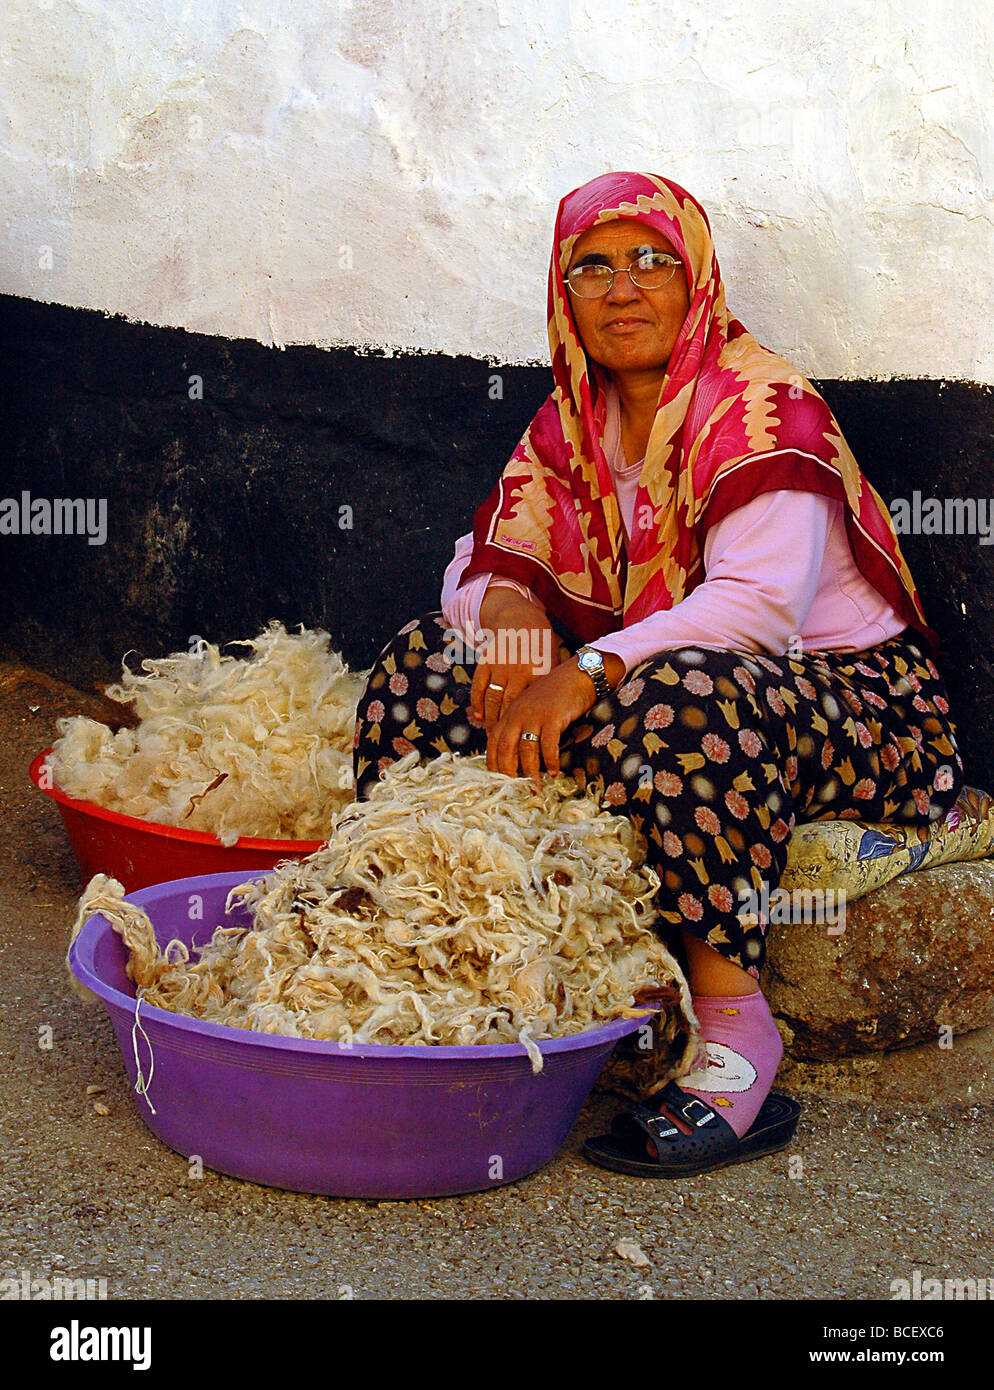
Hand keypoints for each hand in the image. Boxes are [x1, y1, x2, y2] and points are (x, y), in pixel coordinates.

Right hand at [469, 590, 568, 735]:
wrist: (522, 621)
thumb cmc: (542, 650)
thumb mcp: (550, 668)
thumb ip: (546, 691)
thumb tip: (553, 721)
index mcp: (537, 674)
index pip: (530, 708)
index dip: (526, 728)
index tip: (526, 746)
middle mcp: (517, 671)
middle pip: (508, 707)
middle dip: (506, 730)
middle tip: (506, 746)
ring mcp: (499, 666)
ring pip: (491, 699)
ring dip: (490, 720)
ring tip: (491, 737)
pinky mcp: (485, 662)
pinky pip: (478, 688)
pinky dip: (477, 705)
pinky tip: (479, 718)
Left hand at [485, 657, 601, 782]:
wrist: (576, 675)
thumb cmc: (556, 695)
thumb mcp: (531, 708)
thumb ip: (521, 725)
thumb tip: (517, 755)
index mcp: (510, 712)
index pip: (494, 741)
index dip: (495, 762)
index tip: (499, 779)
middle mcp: (518, 713)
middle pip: (506, 748)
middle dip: (509, 772)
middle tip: (516, 789)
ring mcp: (535, 714)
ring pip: (527, 749)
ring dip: (531, 772)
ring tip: (536, 787)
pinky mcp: (553, 717)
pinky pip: (548, 744)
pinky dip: (550, 761)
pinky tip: (554, 772)